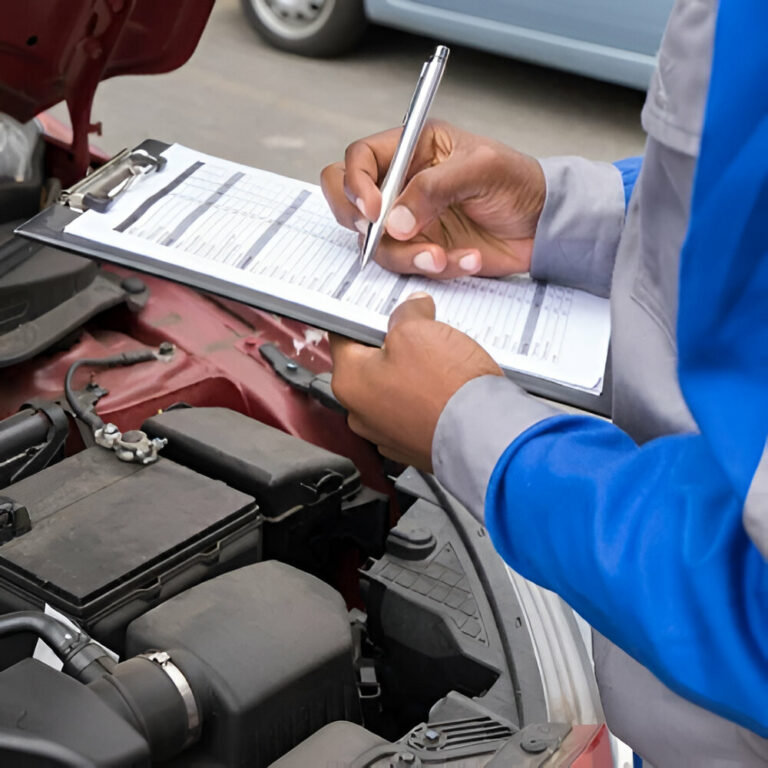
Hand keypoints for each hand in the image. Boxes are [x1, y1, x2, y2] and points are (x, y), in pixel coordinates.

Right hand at [321, 120, 544, 278]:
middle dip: (363, 226)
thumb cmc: (519, 183)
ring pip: (378, 245)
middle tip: (388, 236)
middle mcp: (403, 186)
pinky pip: (410, 267)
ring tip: (444, 256)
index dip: (356, 183)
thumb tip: (394, 220)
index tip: (374, 210)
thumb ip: (434, 188)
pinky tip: (467, 259)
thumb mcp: (482, 169)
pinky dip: (437, 268)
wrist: (543, 226)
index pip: (360, 159)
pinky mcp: (422, 251)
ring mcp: (409, 222)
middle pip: (350, 203)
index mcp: (412, 149)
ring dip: (408, 256)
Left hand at [330, 293, 502, 470]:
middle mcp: (360, 414)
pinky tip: (446, 390)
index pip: (343, 337)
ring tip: (440, 363)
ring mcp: (386, 435)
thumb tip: (411, 310)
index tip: (382, 310)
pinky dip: (425, 400)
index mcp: (349, 381)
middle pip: (370, 366)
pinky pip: (413, 413)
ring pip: (393, 390)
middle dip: (393, 347)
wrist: (483, 434)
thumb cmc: (445, 386)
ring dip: (411, 374)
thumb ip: (407, 314)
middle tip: (420, 334)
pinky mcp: (412, 447)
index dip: (364, 318)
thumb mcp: (418, 329)